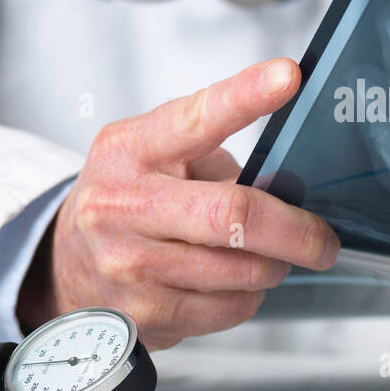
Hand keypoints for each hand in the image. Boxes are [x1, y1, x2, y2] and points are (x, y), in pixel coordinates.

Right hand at [16, 58, 338, 348]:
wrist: (66, 264)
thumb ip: (212, 154)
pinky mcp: (144, 314)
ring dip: (272, 266)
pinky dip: (247, 296)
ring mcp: (130, 264)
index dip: (247, 95)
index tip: (288, 76)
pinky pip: (229, 309)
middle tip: (322, 239)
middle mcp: (124, 205)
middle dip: (296, 231)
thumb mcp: (154, 155)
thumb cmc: (129, 198)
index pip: (197, 118)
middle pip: (233, 215)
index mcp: (132, 149)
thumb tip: (287, 181)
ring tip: (265, 256)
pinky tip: (230, 282)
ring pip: (241, 270)